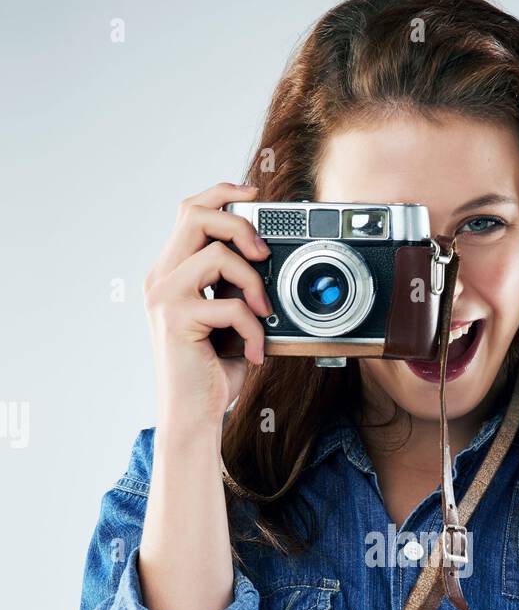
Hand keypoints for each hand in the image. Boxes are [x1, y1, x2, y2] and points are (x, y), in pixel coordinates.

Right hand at [143, 181, 272, 433]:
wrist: (192, 416)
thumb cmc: (211, 372)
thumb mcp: (228, 319)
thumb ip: (234, 286)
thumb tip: (266, 258)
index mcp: (171, 272)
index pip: (190, 211)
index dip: (221, 193)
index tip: (253, 195)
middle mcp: (160, 278)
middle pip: (195, 214)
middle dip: (239, 225)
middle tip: (264, 254)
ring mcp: (164, 297)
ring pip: (217, 254)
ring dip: (252, 282)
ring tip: (262, 313)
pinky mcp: (176, 319)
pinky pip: (229, 305)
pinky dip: (253, 329)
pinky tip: (253, 353)